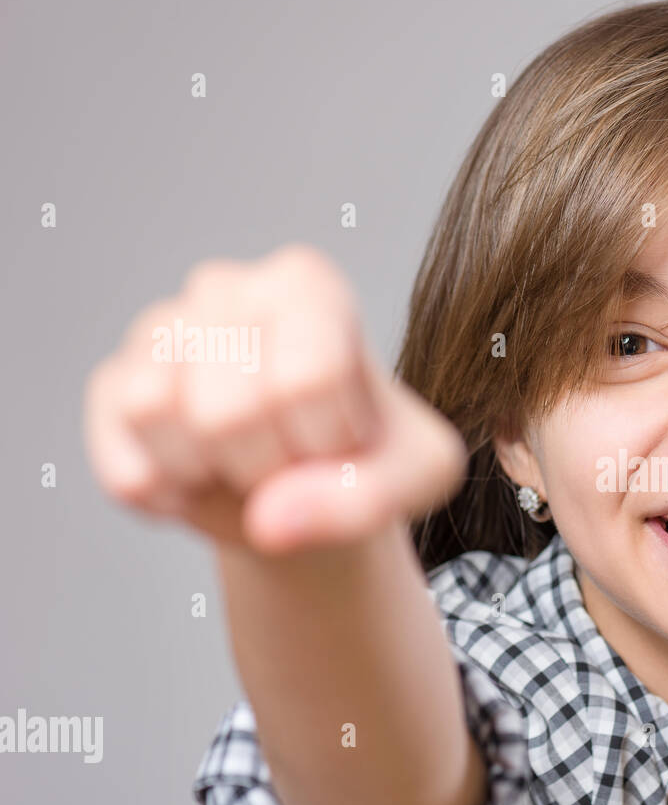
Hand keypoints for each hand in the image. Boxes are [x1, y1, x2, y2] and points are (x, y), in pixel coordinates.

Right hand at [84, 244, 466, 553]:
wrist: (313, 489)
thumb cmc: (371, 457)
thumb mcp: (418, 476)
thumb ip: (370, 498)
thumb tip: (272, 520)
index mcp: (308, 285)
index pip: (307, 378)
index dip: (330, 438)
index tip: (345, 435)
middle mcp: (225, 287)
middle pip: (227, 409)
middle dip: (270, 468)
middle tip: (293, 460)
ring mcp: (158, 331)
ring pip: (155, 415)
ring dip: (212, 477)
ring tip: (247, 465)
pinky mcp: (112, 388)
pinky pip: (123, 464)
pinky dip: (169, 500)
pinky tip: (203, 484)